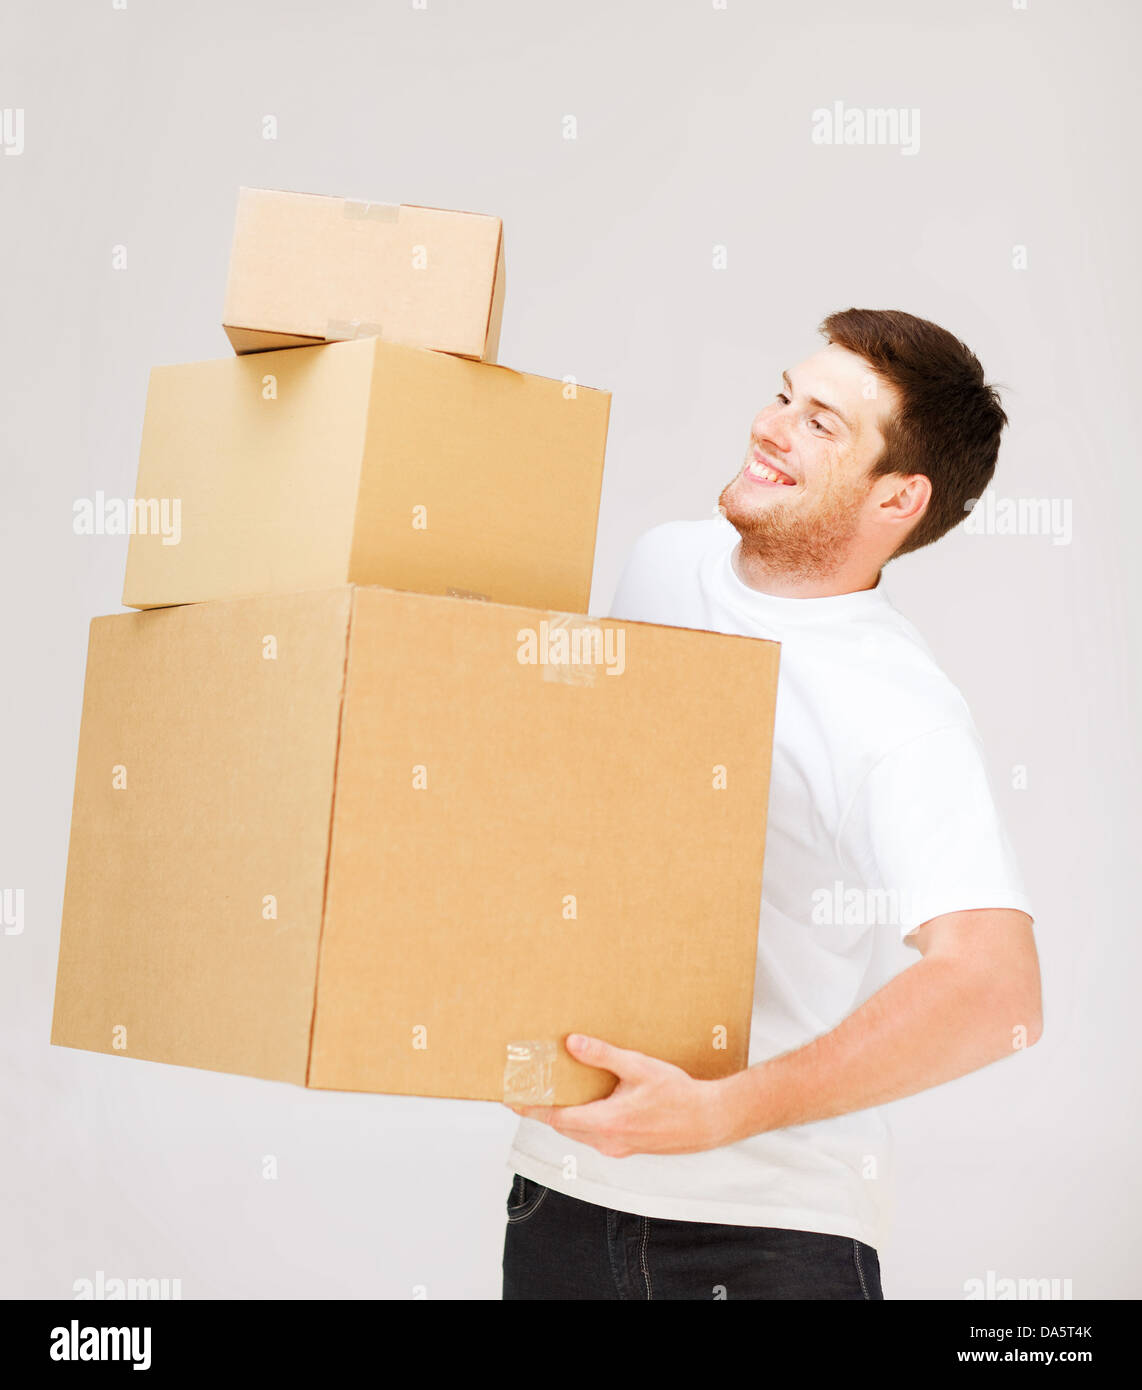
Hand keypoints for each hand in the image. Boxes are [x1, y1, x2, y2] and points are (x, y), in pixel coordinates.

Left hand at [509, 1033, 731, 1156]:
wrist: (708, 1120)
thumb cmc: (678, 1094)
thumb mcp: (639, 1067)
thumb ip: (604, 1056)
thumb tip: (572, 1043)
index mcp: (607, 1122)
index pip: (557, 1118)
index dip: (532, 1109)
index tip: (511, 1100)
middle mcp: (608, 1140)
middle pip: (564, 1126)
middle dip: (545, 1110)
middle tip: (528, 1090)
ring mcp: (617, 1147)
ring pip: (579, 1132)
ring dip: (565, 1115)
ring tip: (555, 1092)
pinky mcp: (627, 1147)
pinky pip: (595, 1135)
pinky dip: (583, 1120)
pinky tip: (588, 1102)